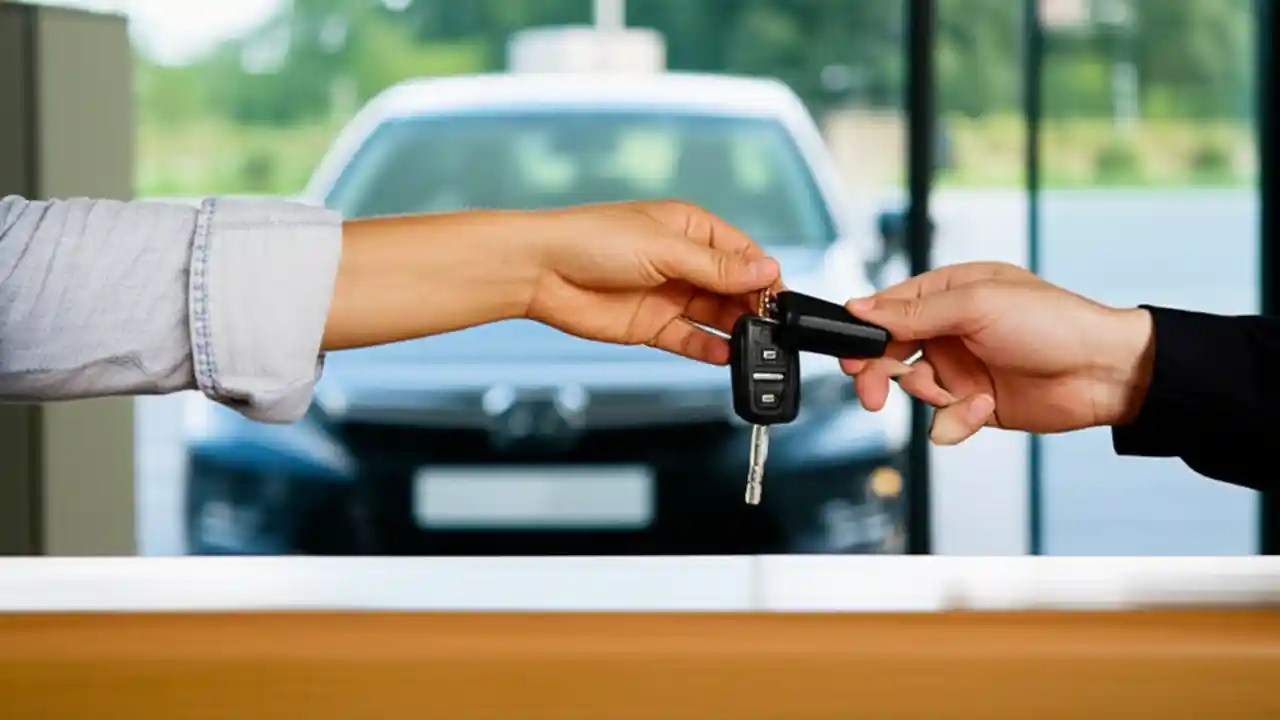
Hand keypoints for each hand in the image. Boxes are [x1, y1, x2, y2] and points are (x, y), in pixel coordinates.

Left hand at [324, 200, 779, 363]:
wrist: (539, 270)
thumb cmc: (591, 240)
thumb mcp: (663, 247)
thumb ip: (716, 267)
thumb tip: (765, 271)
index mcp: (690, 229)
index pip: (742, 254)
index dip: (763, 276)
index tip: (780, 297)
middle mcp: (683, 262)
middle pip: (733, 288)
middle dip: (753, 308)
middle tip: (771, 329)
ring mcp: (668, 295)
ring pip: (716, 317)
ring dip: (736, 331)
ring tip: (755, 347)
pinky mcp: (652, 326)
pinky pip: (691, 340)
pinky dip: (709, 350)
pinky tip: (726, 357)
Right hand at [840, 262, 1154, 444]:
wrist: (1104, 374)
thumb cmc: (1054, 323)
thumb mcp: (977, 305)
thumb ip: (914, 311)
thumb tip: (861, 308)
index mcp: (950, 292)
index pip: (889, 308)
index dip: (865, 330)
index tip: (850, 352)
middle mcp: (951, 328)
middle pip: (890, 350)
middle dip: (879, 372)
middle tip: (870, 393)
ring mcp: (962, 366)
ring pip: (913, 387)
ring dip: (930, 397)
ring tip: (957, 398)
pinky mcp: (974, 403)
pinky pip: (943, 417)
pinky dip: (956, 419)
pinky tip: (981, 410)